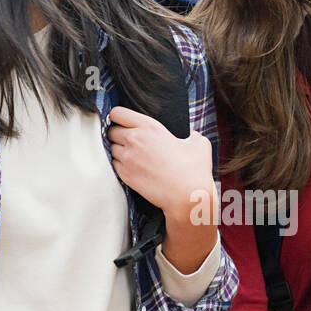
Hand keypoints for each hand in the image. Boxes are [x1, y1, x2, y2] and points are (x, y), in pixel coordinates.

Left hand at [107, 106, 213, 224]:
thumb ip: (190, 134)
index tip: (123, 121)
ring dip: (119, 150)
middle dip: (118, 134)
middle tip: (129, 140)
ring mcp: (128, 159)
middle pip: (111, 131)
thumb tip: (189, 136)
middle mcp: (135, 140)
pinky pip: (114, 165)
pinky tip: (134, 168)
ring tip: (133, 156)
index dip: (119, 116)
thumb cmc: (193, 170)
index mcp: (149, 127)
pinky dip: (121, 165)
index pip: (118, 113)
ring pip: (112, 148)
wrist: (187, 197)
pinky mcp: (125, 175)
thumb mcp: (199, 143)